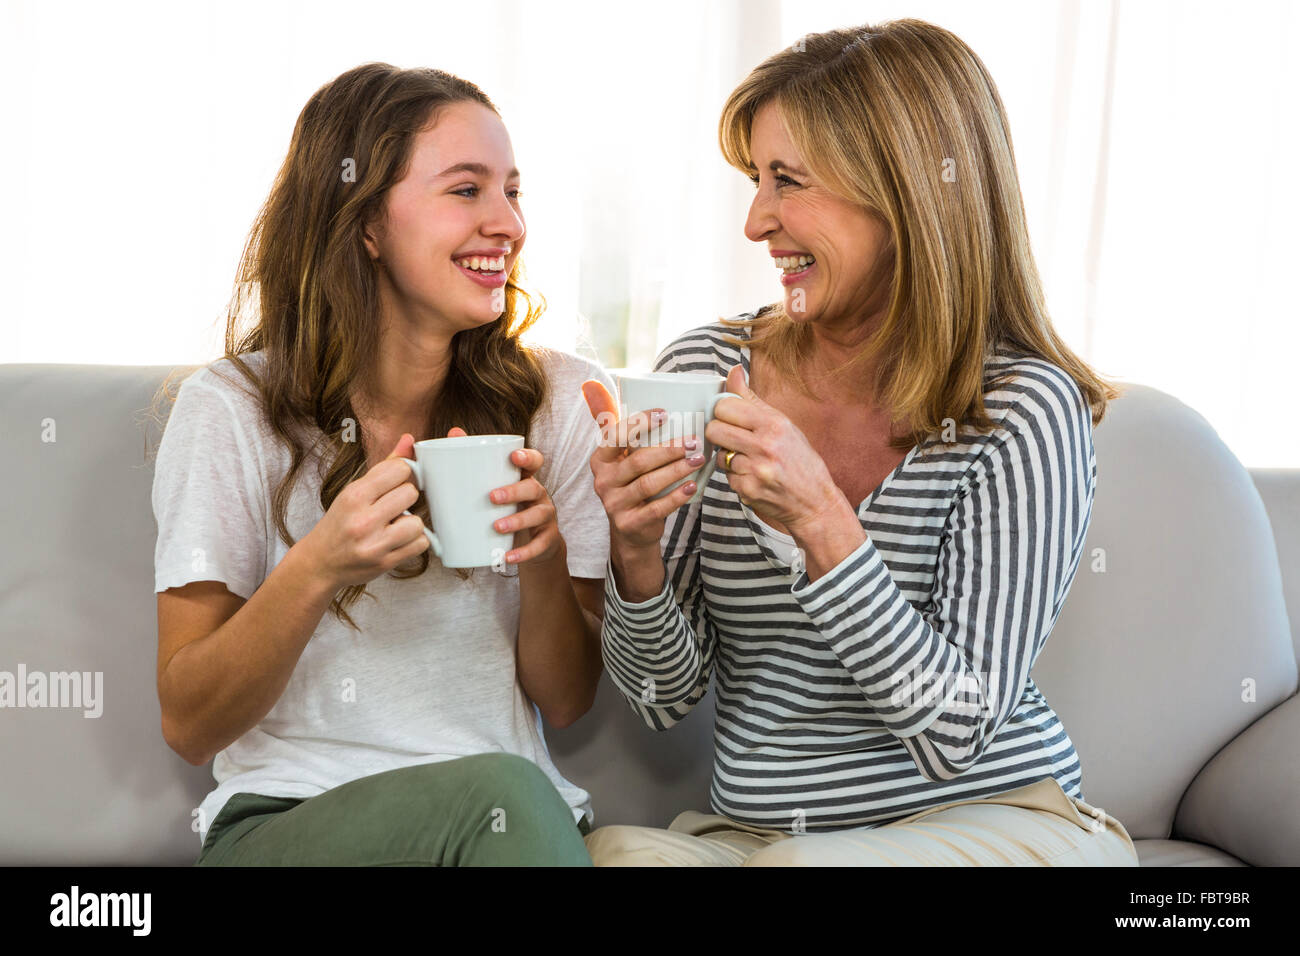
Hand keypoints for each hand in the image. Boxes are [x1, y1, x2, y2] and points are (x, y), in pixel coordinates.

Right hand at [301, 433, 429, 590]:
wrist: (319, 565)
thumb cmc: (339, 524)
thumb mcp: (354, 492)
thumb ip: (385, 466)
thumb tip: (409, 438)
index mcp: (354, 495)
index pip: (399, 469)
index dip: (403, 474)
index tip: (398, 482)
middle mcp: (363, 519)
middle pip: (410, 493)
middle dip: (407, 498)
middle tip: (394, 506)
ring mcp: (374, 544)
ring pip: (418, 522)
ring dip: (411, 523)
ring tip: (395, 525)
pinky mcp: (385, 563)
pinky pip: (420, 545)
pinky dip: (414, 542)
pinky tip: (399, 540)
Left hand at [487, 438, 564, 566]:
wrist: (534, 542)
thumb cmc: (507, 507)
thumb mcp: (495, 485)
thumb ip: (475, 459)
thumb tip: (454, 432)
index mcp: (525, 478)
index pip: (535, 461)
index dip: (528, 457)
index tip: (514, 456)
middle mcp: (538, 495)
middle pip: (533, 487)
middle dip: (514, 490)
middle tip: (492, 497)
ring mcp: (545, 517)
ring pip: (537, 515)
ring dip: (518, 520)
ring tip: (497, 526)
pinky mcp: (547, 539)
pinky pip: (538, 545)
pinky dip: (523, 552)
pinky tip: (508, 557)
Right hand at [581, 378, 708, 550]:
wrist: (631, 529)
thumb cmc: (630, 481)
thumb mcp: (618, 452)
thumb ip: (608, 418)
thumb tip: (590, 383)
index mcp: (600, 459)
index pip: (616, 436)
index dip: (639, 423)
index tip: (666, 413)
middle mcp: (602, 481)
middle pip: (637, 461)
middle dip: (668, 449)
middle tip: (694, 441)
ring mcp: (614, 504)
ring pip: (648, 484)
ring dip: (676, 470)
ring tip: (698, 460)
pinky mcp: (629, 524)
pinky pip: (655, 509)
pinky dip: (676, 497)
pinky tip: (692, 487)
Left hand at [706, 364, 846, 534]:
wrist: (815, 502)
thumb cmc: (800, 460)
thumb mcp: (783, 424)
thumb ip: (752, 399)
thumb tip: (733, 371)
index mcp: (774, 424)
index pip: (725, 406)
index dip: (723, 412)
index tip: (731, 418)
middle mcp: (765, 445)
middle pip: (714, 429)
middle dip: (719, 433)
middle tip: (733, 439)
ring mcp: (755, 470)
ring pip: (719, 455)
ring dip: (729, 458)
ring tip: (750, 460)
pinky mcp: (748, 491)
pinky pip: (726, 477)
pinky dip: (736, 477)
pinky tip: (754, 477)